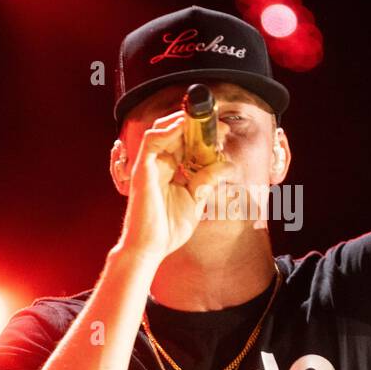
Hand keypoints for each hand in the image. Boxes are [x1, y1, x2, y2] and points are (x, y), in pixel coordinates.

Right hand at [120, 111, 230, 262]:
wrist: (151, 248)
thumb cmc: (169, 228)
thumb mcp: (196, 200)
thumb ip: (208, 180)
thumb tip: (228, 164)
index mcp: (170, 170)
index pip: (184, 143)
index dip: (202, 134)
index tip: (223, 132)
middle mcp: (158, 164)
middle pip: (173, 132)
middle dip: (196, 125)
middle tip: (219, 125)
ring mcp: (149, 165)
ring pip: (161, 130)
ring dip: (182, 121)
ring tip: (203, 120)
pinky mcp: (142, 169)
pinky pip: (151, 141)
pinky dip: (168, 130)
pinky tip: (184, 126)